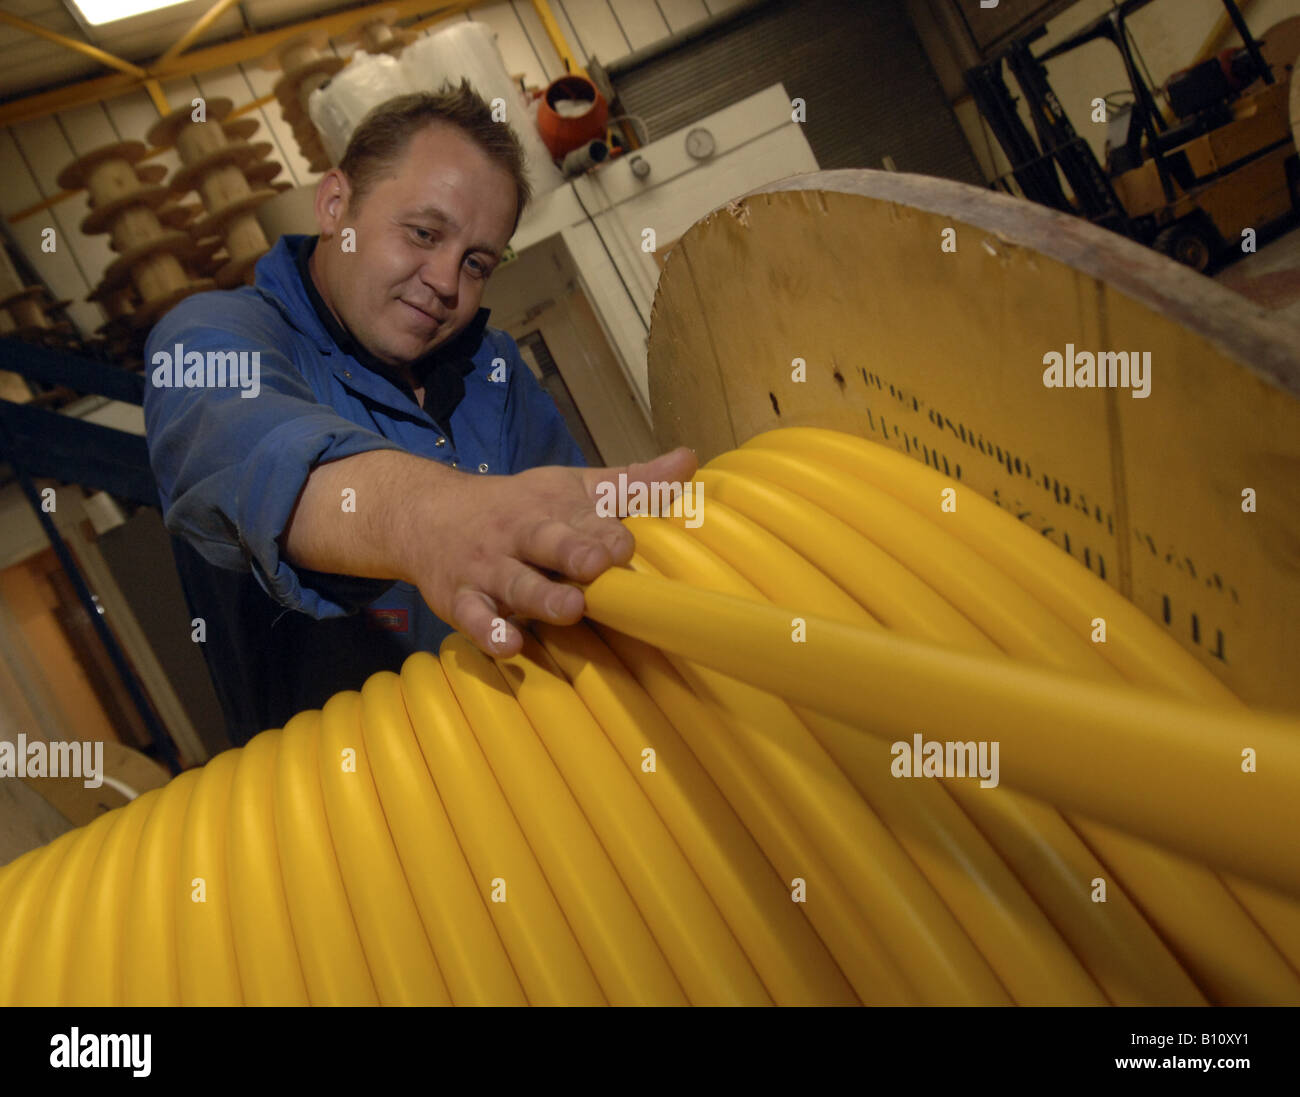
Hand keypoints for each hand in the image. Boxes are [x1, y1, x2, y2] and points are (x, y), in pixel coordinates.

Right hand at [407, 446, 697, 655]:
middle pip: (549, 543)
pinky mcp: (460, 601)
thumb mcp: (573, 487)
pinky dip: (488, 631)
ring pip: (516, 584)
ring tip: (569, 608)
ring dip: (541, 597)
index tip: (626, 544)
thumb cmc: (519, 506)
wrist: (429, 514)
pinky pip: (473, 618)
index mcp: (554, 507)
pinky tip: (508, 644)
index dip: (605, 531)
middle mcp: (522, 536)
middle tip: (599, 564)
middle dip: (574, 552)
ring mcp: (490, 569)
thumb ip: (631, 483)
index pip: (583, 517)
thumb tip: (689, 459)